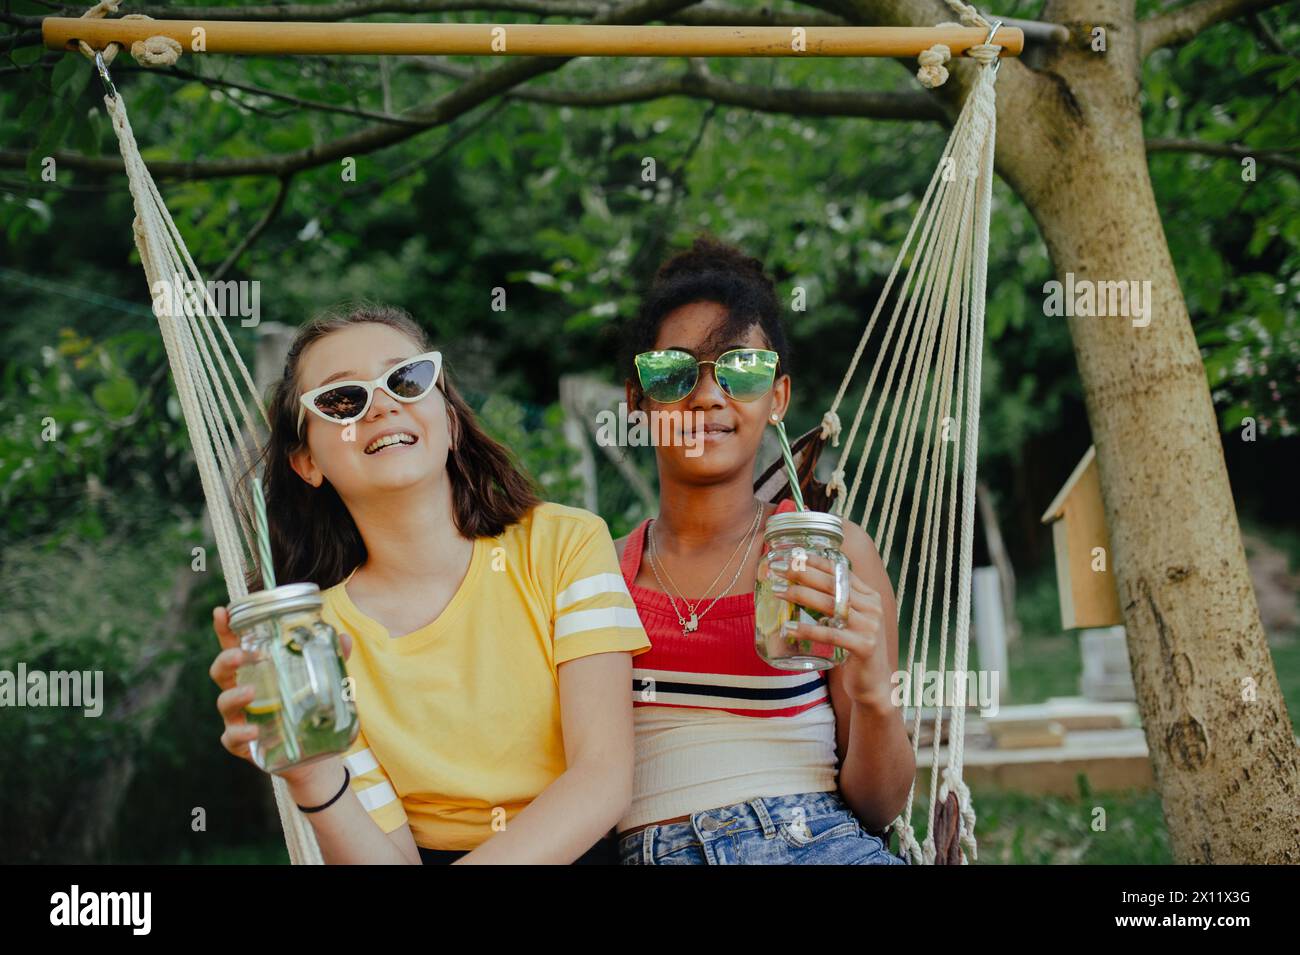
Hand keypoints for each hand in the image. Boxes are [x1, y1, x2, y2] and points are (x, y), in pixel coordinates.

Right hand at [209, 605, 352, 783]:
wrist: (313, 757)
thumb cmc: (309, 709)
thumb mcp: (324, 682)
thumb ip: (331, 660)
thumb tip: (344, 638)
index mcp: (257, 672)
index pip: (236, 646)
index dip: (225, 629)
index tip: (222, 611)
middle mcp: (243, 692)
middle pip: (221, 672)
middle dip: (226, 660)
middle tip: (242, 655)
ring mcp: (240, 718)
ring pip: (223, 703)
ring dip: (234, 695)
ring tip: (251, 692)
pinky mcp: (244, 744)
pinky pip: (231, 738)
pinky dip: (239, 734)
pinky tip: (252, 730)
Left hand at [774, 554, 893, 711]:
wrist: (874, 683)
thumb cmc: (854, 648)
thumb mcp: (848, 620)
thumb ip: (834, 603)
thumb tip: (799, 585)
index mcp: (869, 595)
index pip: (840, 570)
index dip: (816, 561)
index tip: (792, 554)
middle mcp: (872, 606)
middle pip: (832, 583)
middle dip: (803, 573)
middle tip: (778, 568)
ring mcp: (870, 626)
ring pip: (830, 604)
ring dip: (800, 595)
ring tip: (777, 591)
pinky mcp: (865, 646)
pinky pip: (831, 634)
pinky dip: (808, 629)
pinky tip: (789, 627)